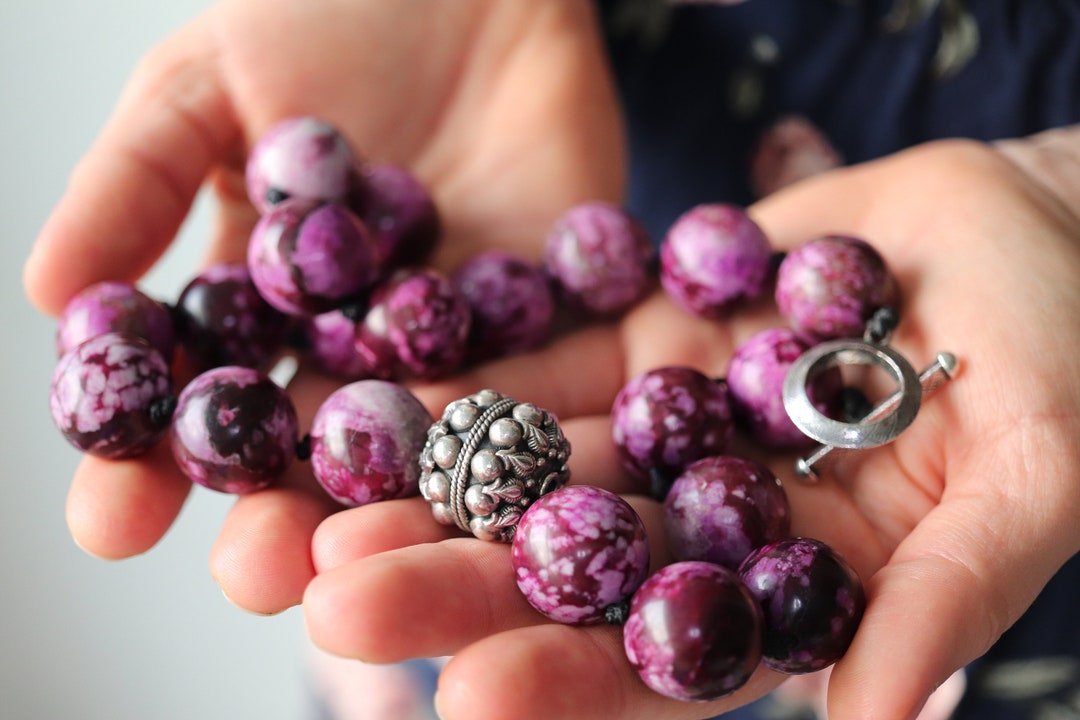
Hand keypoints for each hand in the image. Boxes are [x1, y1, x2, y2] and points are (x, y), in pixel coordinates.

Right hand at [23, 0, 623, 612]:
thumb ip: (136, 185)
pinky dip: (509, 433)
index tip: (109, 520)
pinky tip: (484, 489)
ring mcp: (453, 334)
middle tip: (254, 576)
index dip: (147, 462)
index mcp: (258, 302)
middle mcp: (353, 337)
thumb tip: (51, 298)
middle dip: (276, 513)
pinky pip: (531, 381)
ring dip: (391, 506)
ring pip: (418, 437)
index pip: (196, 398)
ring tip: (358, 568)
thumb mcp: (203, 86)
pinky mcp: (548, 314)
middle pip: (309, 444)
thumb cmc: (320, 10)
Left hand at [303, 132, 1079, 718]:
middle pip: (564, 568)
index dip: (572, 683)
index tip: (471, 701)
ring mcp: (661, 419)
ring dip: (429, 483)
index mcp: (786, 584)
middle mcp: (703, 515)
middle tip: (339, 603)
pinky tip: (373, 383)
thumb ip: (947, 600)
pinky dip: (466, 369)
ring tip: (315, 509)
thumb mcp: (1032, 483)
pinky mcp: (639, 325)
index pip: (664, 658)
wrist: (1033, 234)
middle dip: (454, 586)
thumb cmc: (1066, 366)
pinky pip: (543, 353)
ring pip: (529, 463)